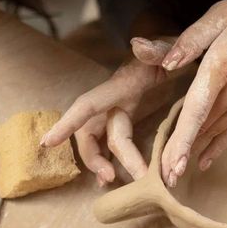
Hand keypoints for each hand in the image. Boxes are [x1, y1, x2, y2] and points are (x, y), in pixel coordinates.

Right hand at [40, 42, 177, 185]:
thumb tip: (138, 44)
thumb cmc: (171, 49)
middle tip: (110, 178)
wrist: (179, 53)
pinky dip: (113, 162)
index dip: (66, 124)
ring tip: (112, 182)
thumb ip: (155, 49)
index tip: (47, 142)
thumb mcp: (167, 48)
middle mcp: (113, 101)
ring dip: (102, 164)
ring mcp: (120, 112)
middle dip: (94, 157)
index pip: (87, 105)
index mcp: (120, 86)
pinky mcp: (130, 120)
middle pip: (90, 134)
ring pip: (101, 143)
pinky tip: (113, 179)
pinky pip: (114, 145)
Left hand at [155, 0, 226, 185]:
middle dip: (179, 156)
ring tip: (173, 176)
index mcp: (222, 65)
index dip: (180, 139)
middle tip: (162, 182)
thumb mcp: (223, 14)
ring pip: (213, 132)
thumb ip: (191, 39)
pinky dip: (215, 148)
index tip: (169, 166)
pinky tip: (202, 163)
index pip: (196, 109)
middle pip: (201, 129)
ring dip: (192, 154)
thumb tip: (167, 63)